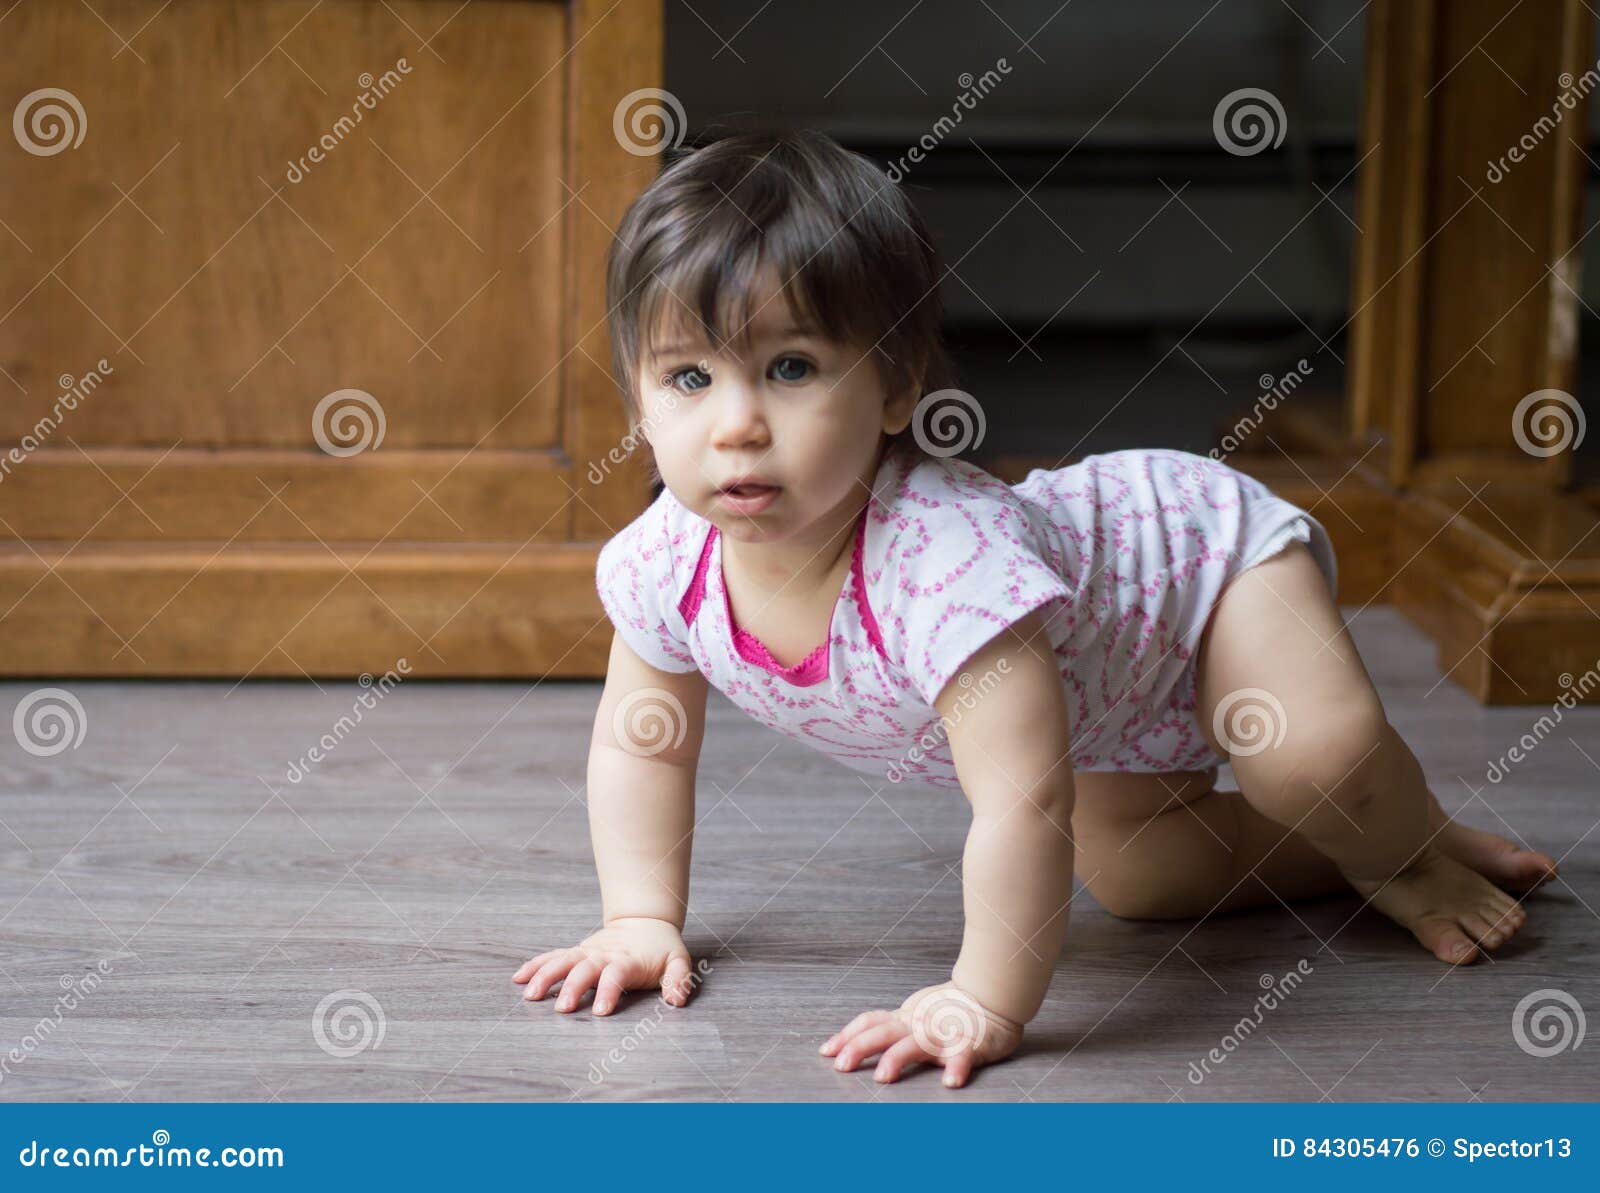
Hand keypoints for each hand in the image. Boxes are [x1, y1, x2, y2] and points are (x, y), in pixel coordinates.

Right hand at [512, 917, 694, 1014]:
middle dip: (572, 988)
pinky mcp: (577, 952)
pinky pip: (553, 957)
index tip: (599, 1012)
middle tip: (561, 1009)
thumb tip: (676, 1001)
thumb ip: (679, 979)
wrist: (645, 921)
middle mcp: (603, 955)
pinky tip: (518, 978)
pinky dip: (535, 965)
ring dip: (545, 976)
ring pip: (563, 961)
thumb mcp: (679, 960)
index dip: (608, 991)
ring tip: (529, 995)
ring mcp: (587, 952)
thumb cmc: (662, 948)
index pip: (616, 975)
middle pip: (584, 969)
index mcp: (628, 960)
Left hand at [819, 980, 1023, 1087]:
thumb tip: (856, 1043)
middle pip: (884, 1032)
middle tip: (841, 1065)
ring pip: (916, 1044)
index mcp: (905, 1019)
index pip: (870, 1022)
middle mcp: (919, 1025)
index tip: (826, 1051)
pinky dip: (957, 1069)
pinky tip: (951, 1083)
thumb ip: (892, 1027)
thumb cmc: (952, 1012)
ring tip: (883, 1077)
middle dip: (859, 1048)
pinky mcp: (970, 1044)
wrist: (992, 996)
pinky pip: (963, 1057)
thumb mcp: (915, 1016)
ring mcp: (943, 1034)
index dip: (847, 1035)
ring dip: (897, 1058)